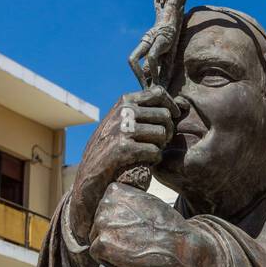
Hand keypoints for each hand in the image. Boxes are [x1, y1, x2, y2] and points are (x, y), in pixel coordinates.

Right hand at [69, 89, 177, 242]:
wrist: (89, 173)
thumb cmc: (111, 147)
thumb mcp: (121, 121)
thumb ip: (141, 111)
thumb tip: (176, 106)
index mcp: (125, 101)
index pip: (158, 93)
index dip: (172, 106)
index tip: (175, 117)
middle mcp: (124, 111)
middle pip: (164, 115)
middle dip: (168, 130)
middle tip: (161, 142)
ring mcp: (123, 129)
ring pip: (162, 134)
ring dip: (161, 146)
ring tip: (152, 152)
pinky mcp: (124, 149)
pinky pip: (155, 152)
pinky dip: (155, 160)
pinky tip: (147, 162)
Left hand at [89, 183, 220, 266]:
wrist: (180, 248)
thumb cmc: (168, 229)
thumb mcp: (147, 203)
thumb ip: (128, 203)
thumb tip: (111, 211)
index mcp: (115, 190)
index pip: (104, 208)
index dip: (118, 222)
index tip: (135, 228)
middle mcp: (106, 202)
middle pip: (97, 223)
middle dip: (112, 234)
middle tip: (135, 241)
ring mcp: (103, 222)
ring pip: (95, 237)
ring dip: (110, 247)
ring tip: (132, 248)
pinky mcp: (102, 243)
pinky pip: (96, 253)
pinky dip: (108, 260)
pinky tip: (127, 258)